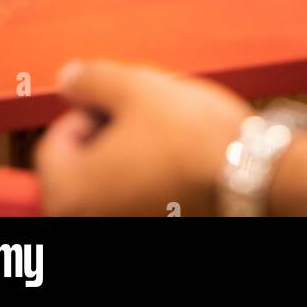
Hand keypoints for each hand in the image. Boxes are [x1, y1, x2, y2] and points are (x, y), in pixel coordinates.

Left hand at [36, 59, 250, 215]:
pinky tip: (175, 160)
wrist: (251, 174)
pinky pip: (134, 197)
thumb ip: (91, 79)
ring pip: (110, 181)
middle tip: (144, 116)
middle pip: (81, 165)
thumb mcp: (135, 87)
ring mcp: (119, 229)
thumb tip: (69, 77)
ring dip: (128, 155)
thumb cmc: (194, 139)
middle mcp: (87, 220)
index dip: (88, 110)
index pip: (55, 141)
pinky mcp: (149, 228)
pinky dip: (147, 178)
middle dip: (108, 134)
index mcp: (70, 192)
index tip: (118, 102)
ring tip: (165, 136)